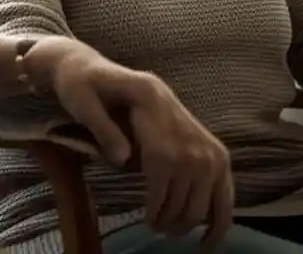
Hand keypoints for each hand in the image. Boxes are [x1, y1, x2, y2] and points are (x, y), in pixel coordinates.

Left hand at [26, 37, 233, 247]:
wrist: (91, 69)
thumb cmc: (80, 85)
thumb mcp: (80, 100)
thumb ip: (102, 128)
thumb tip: (124, 159)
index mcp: (150, 96)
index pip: (165, 156)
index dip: (160, 195)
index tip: (148, 219)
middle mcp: (179, 111)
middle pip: (192, 173)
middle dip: (177, 211)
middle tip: (157, 230)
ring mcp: (195, 126)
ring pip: (211, 180)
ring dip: (195, 214)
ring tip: (172, 231)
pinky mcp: (202, 138)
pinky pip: (223, 176)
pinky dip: (220, 207)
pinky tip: (210, 233)